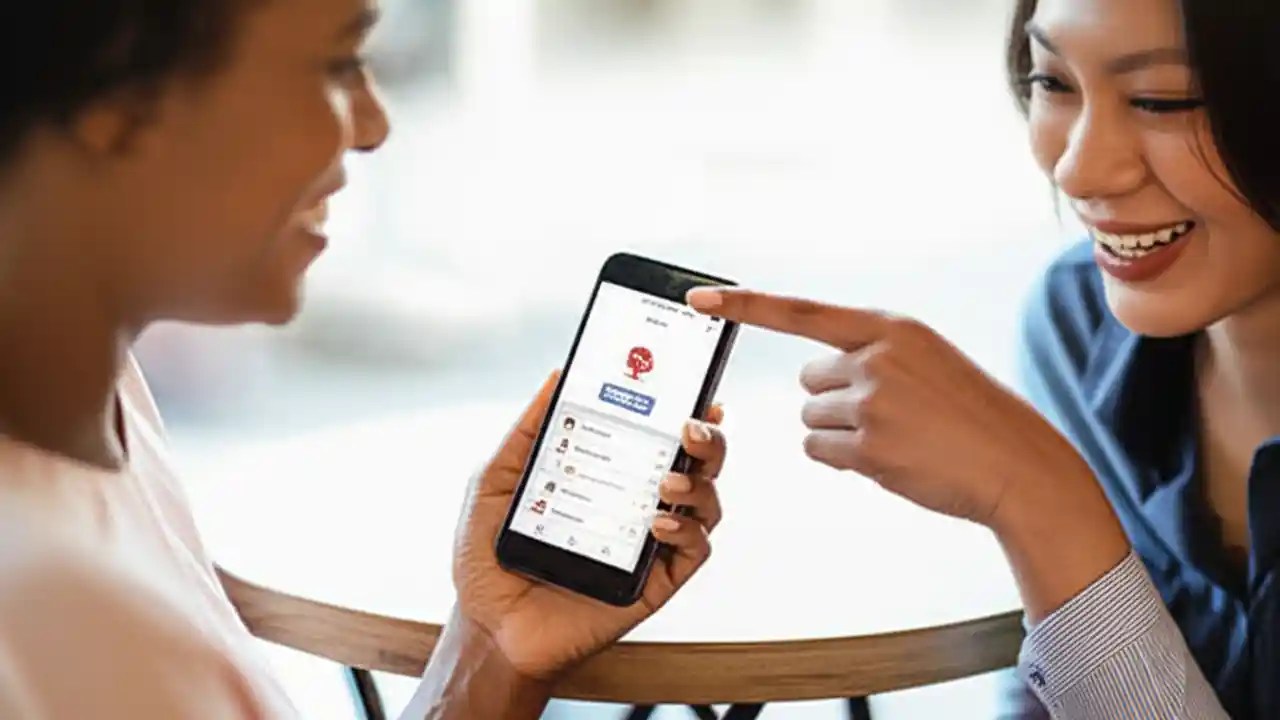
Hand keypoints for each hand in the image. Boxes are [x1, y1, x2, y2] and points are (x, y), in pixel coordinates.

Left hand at [451, 373, 726, 680]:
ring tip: (669, 482)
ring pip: (707, 506)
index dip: (686, 411)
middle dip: (709, 440)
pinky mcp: (655, 584)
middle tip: (693, 427)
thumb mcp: (497, 479)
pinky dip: (687, 532)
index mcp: (609, 476)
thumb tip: (557, 377)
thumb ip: (528, 430)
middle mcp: (637, 506)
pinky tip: (658, 523)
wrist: (486, 624)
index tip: (694, 389)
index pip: (660, 437)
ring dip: (699, 485)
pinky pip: (693, 552)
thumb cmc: (489, 555)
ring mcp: (649, 546)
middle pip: (697, 466)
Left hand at [685, 288, 1084, 526]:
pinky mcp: (869, 448)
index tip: (696, 298)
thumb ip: (871, 353)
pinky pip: (820, 450)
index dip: (744, 305)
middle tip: (889, 414)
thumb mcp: (926, 359)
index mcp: (890, 326)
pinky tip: (889, 458)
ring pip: (811, 418)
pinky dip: (843, 459)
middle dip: (835, 398)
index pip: (800, 311)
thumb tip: (811, 377)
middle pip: (808, 378)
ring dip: (839, 432)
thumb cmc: (968, 412)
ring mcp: (872, 403)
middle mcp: (876, 357)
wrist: (1016, 462)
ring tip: (896, 437)